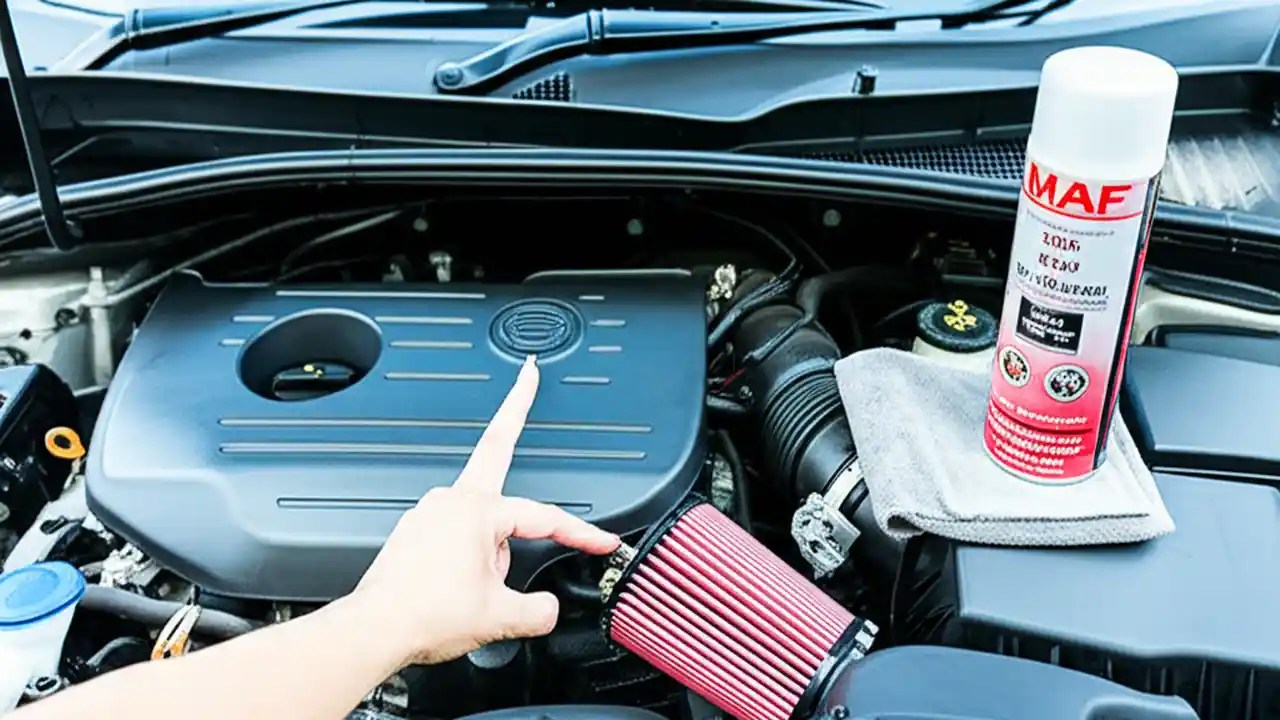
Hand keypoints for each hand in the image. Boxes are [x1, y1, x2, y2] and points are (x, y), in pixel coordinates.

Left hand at [349, 355, 619, 667]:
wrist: (374, 630)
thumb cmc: (423, 614)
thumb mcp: (500, 616)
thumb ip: (538, 609)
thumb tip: (547, 610)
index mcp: (477, 510)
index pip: (544, 517)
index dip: (580, 532)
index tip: (601, 540)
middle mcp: (450, 501)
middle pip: (497, 451)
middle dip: (516, 408)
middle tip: (527, 375)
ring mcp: (429, 513)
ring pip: (481, 523)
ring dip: (492, 550)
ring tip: (472, 592)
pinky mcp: (415, 533)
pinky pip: (456, 538)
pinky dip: (468, 558)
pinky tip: (457, 587)